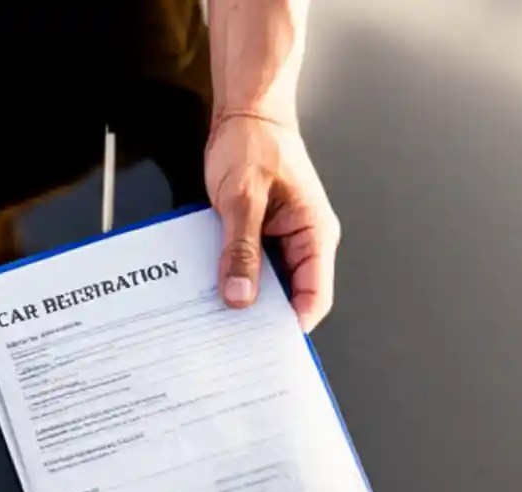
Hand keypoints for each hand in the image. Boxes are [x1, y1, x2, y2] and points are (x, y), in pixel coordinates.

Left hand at [204, 113, 341, 330]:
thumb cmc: (254, 143)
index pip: (314, 296)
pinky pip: (248, 265)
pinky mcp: (258, 233)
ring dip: (243, 298)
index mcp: (314, 233)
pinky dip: (231, 277)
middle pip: (289, 296)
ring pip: (266, 283)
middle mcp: (303, 240)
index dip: (292, 325)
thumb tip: (239, 297)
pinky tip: (207, 290)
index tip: (264, 348)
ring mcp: (280, 238)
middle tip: (230, 343)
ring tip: (214, 323)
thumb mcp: (243, 198)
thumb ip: (240, 248)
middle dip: (263, 319)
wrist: (245, 112)